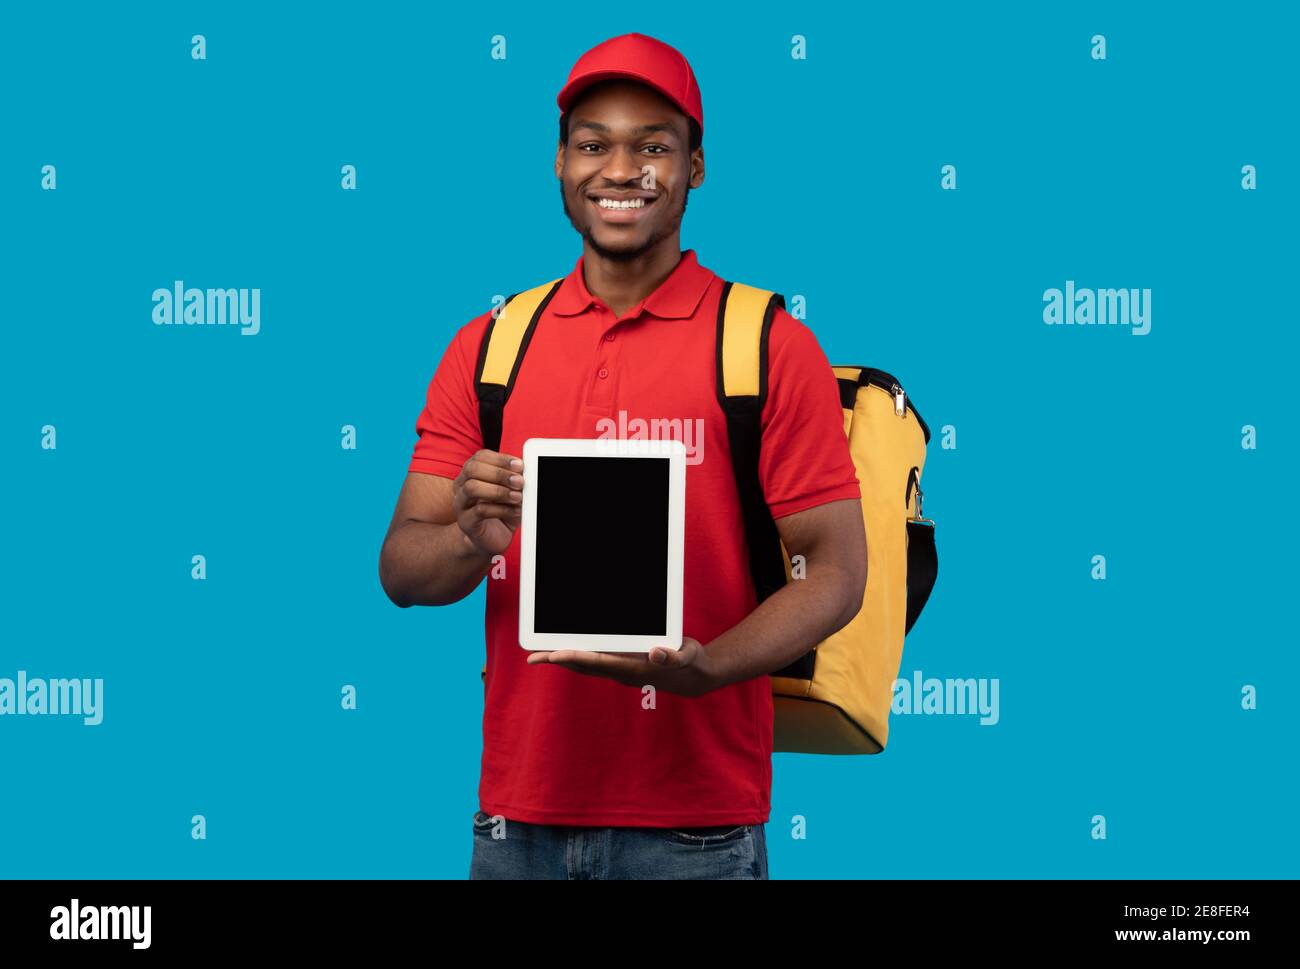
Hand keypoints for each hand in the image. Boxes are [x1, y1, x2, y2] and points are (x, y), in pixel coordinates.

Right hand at [452, 449, 523, 557]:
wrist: (491, 538)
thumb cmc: (501, 510)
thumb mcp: (509, 491)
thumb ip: (513, 479)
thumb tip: (525, 470)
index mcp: (471, 473)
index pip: (480, 457)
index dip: (501, 459)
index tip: (520, 465)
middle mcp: (461, 486)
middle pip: (472, 469)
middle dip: (499, 473)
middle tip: (519, 482)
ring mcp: (460, 504)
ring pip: (472, 488)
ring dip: (498, 491)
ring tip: (517, 497)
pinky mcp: (465, 522)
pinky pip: (479, 511)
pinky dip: (501, 509)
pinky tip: (514, 511)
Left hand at [525, 637, 717, 697]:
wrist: (693, 677)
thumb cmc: (690, 662)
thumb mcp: (687, 655)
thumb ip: (673, 655)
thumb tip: (655, 653)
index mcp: (634, 668)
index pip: (598, 661)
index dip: (575, 657)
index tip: (554, 654)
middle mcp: (622, 672)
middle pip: (584, 666)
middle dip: (559, 661)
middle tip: (532, 658)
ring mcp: (621, 671)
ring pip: (586, 665)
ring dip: (563, 659)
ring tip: (540, 654)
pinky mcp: (622, 667)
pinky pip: (594, 662)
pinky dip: (577, 656)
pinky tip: (567, 648)